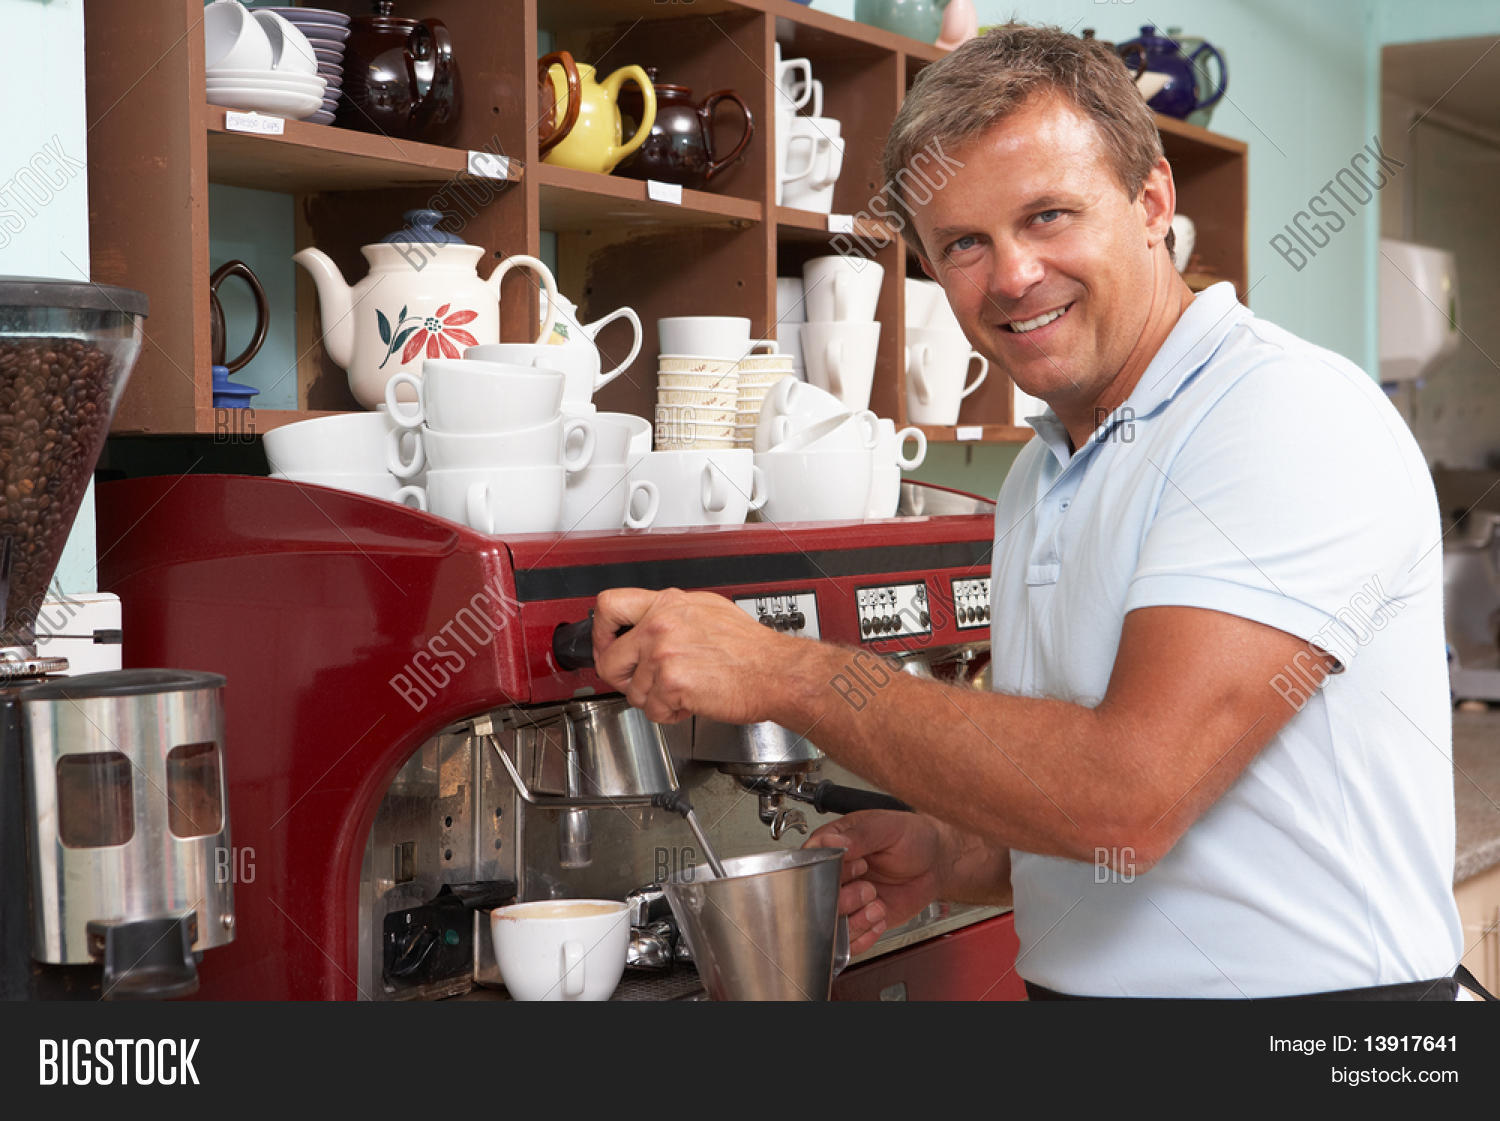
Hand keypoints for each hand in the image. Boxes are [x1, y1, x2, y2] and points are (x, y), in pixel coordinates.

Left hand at [593, 587, 804, 724]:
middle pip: (609, 659)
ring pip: (633, 692)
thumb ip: (672, 615)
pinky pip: (652, 711)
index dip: (600, 632)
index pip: (609, 605)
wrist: (776, 672)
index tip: (607, 645)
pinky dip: (671, 714)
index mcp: (668, 603)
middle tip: (643, 684)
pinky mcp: (671, 682)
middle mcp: (661, 624)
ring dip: (656, 699)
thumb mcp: (707, 610)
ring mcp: (664, 652)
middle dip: (624, 679)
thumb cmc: (750, 649)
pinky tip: (691, 701)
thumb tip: (648, 624)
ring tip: (684, 690)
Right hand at [804, 811, 945, 954]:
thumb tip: (831, 842)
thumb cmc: (911, 837)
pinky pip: (848, 942)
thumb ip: (859, 835)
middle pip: (816, 898)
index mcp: (832, 845)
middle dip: (844, 898)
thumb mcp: (888, 827)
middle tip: (868, 887)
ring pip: (830, 924)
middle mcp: (834, 875)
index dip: (829, 870)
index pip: (810, 863)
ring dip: (855, 920)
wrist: (934, 862)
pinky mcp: (860, 921)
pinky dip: (863, 936)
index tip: (857, 865)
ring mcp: (846, 899)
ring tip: (877, 904)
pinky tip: (879, 918)